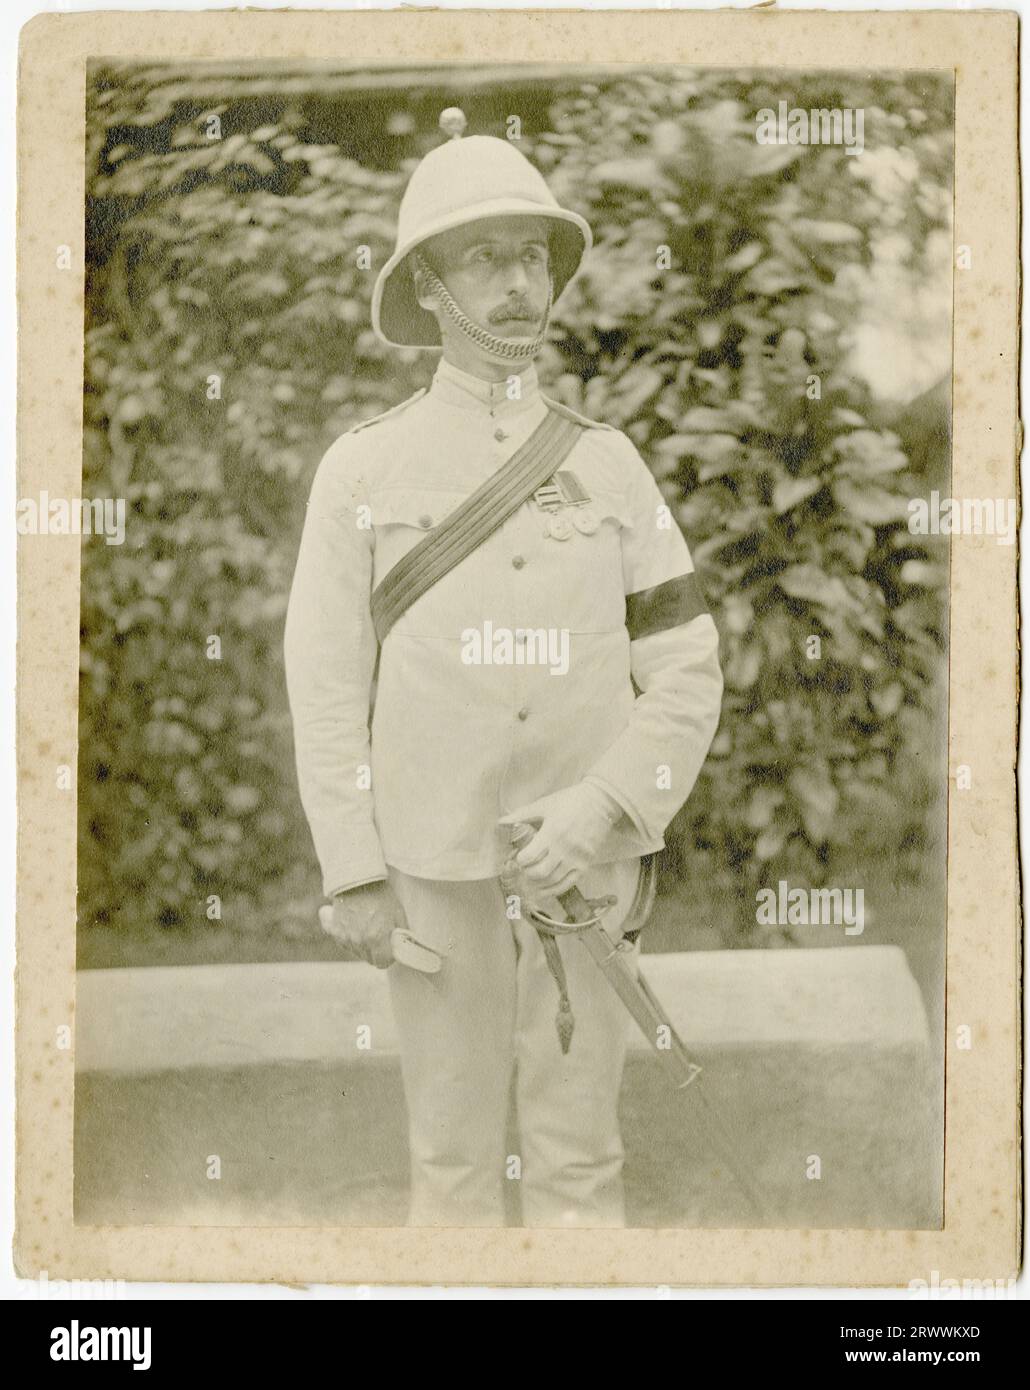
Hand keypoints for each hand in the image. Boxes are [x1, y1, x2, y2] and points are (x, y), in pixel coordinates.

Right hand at [324, 881, 406, 969]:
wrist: (357, 877)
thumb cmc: (381, 894)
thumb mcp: (398, 914)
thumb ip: (400, 936)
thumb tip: (400, 948)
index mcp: (376, 939)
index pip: (382, 963)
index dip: (388, 956)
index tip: (390, 948)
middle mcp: (359, 941)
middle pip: (369, 959)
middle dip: (376, 951)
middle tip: (379, 934)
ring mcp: (344, 936)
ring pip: (356, 952)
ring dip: (362, 944)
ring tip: (366, 925)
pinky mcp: (333, 930)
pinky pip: (344, 942)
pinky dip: (348, 937)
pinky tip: (354, 924)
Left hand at [498, 783, 622, 897]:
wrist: (601, 802)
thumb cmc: (571, 801)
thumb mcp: (544, 804)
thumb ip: (522, 815)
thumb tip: (501, 821)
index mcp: (552, 832)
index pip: (529, 857)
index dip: (519, 860)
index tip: (518, 857)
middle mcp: (565, 849)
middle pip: (539, 873)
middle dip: (527, 874)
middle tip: (523, 869)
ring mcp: (577, 858)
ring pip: (553, 881)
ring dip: (538, 884)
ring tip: (531, 879)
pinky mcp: (586, 864)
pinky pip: (568, 883)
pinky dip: (554, 890)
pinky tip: (545, 890)